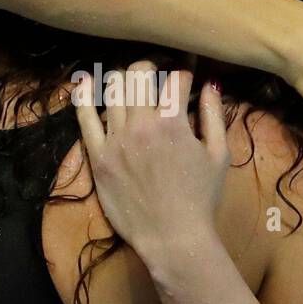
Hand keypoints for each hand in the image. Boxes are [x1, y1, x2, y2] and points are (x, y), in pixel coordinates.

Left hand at [74, 60, 228, 260]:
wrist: (173, 239)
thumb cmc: (201, 199)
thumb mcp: (218, 155)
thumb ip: (214, 115)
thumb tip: (210, 83)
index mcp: (173, 123)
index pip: (177, 77)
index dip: (185, 65)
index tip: (187, 65)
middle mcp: (141, 125)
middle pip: (139, 72)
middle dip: (153, 64)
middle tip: (159, 71)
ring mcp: (115, 140)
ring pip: (113, 88)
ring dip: (125, 78)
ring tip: (133, 81)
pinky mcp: (98, 156)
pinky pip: (85, 118)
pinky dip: (84, 96)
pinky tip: (86, 82)